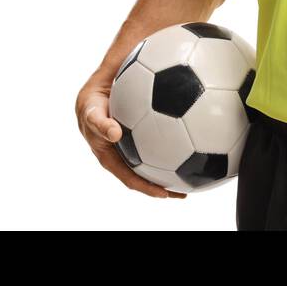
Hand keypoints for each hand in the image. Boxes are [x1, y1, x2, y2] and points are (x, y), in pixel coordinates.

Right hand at [76, 75, 186, 198]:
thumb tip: (114, 134)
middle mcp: (124, 155)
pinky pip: (159, 141)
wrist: (96, 91)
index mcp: (111, 158)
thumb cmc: (92, 104)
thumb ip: (100, 123)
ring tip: (194, 172)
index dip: (146, 187)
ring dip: (173, 168)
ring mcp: (133, 146)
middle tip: (184, 193)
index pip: (129, 178)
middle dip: (163, 186)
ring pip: (155, 160)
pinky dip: (175, 142)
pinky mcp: (142, 135)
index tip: (164, 194)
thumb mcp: (91, 113)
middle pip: (145, 175)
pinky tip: (192, 137)